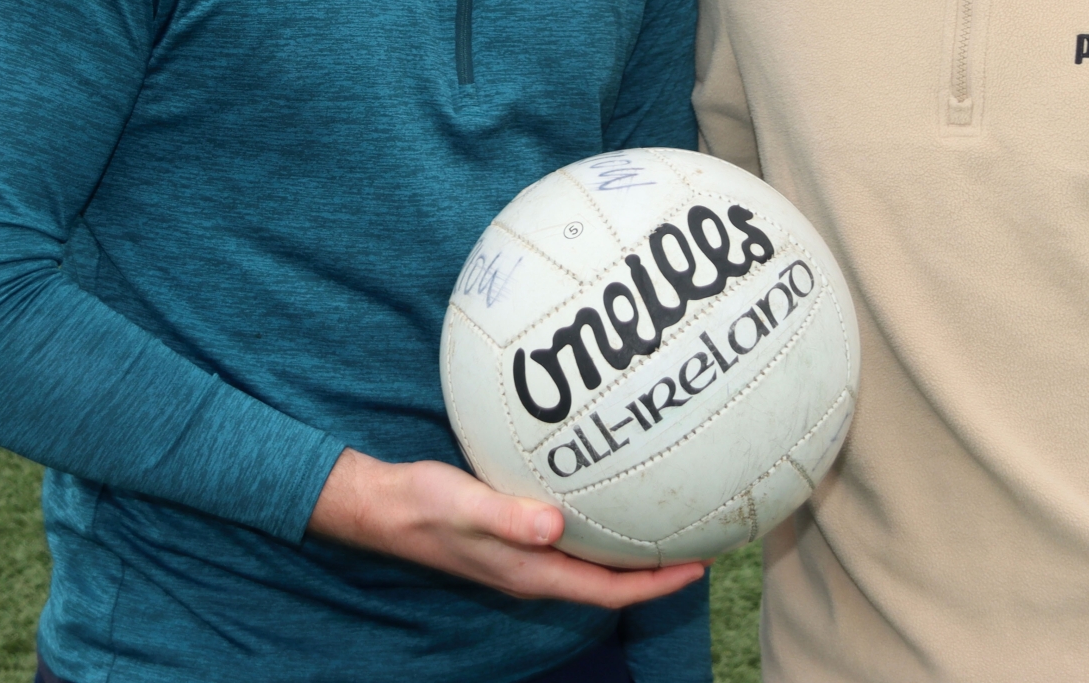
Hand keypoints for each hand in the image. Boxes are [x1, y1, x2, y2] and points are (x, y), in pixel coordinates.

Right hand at [306, 449, 705, 607]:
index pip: (608, 591)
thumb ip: (509, 517)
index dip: (656, 584)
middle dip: (656, 569)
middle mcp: (534, 570)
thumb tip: (555, 528)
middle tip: (702, 540)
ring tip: (670, 523)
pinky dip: (600, 527)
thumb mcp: (466, 506)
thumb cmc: (425, 505)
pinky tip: (612, 496)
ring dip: (630, 550)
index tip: (698, 567)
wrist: (386, 506)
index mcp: (531, 573)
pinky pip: (572, 539)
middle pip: (609, 582)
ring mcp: (525, 555)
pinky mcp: (516, 534)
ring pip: (591, 562)